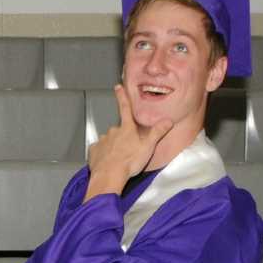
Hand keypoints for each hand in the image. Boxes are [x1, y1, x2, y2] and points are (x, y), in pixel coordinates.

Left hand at [84, 83, 173, 199]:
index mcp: (126, 129)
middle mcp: (113, 131)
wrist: (109, 175)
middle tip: (128, 150)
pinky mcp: (94, 151)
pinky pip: (99, 150)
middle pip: (118, 130)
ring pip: (109, 140)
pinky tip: (108, 161)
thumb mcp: (148, 147)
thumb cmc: (129, 162)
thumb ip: (157, 132)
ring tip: (119, 158)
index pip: (125, 108)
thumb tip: (168, 121)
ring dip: (113, 146)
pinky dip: (103, 154)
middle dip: (122, 137)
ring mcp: (102, 141)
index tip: (118, 87)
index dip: (122, 97)